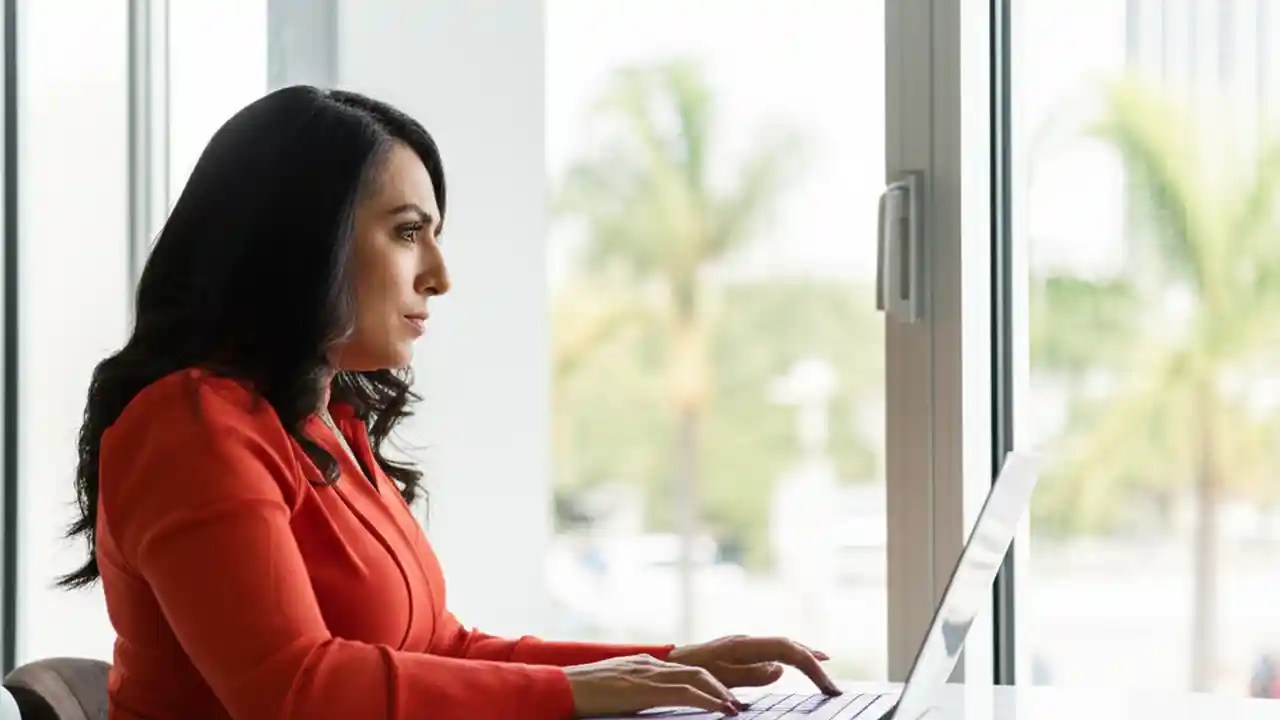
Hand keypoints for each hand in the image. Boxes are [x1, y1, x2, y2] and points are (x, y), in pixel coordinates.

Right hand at [565, 653, 748, 716]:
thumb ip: (633, 693)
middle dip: (720, 686)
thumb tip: (639, 703)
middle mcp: (650, 665)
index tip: (722, 697)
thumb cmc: (581, 693)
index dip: (707, 683)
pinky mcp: (646, 688)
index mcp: (644, 665)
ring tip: (734, 708)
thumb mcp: (614, 690)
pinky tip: (720, 709)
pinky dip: (706, 700)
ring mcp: (648, 674)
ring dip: (719, 693)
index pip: (683, 670)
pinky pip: (684, 693)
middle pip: (696, 671)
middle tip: (736, 703)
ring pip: (696, 678)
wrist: (562, 687)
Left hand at [668, 635, 841, 695]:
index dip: (811, 666)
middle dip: (814, 664)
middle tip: (834, 687)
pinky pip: (772, 652)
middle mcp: (747, 641)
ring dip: (805, 660)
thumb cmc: (687, 671)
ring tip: (825, 675)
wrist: (665, 663)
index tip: (827, 685)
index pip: (788, 650)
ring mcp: (744, 644)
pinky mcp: (741, 650)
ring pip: (783, 647)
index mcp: (744, 645)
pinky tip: (796, 665)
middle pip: (790, 646)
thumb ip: (749, 674)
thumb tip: (781, 669)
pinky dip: (790, 658)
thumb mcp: (717, 677)